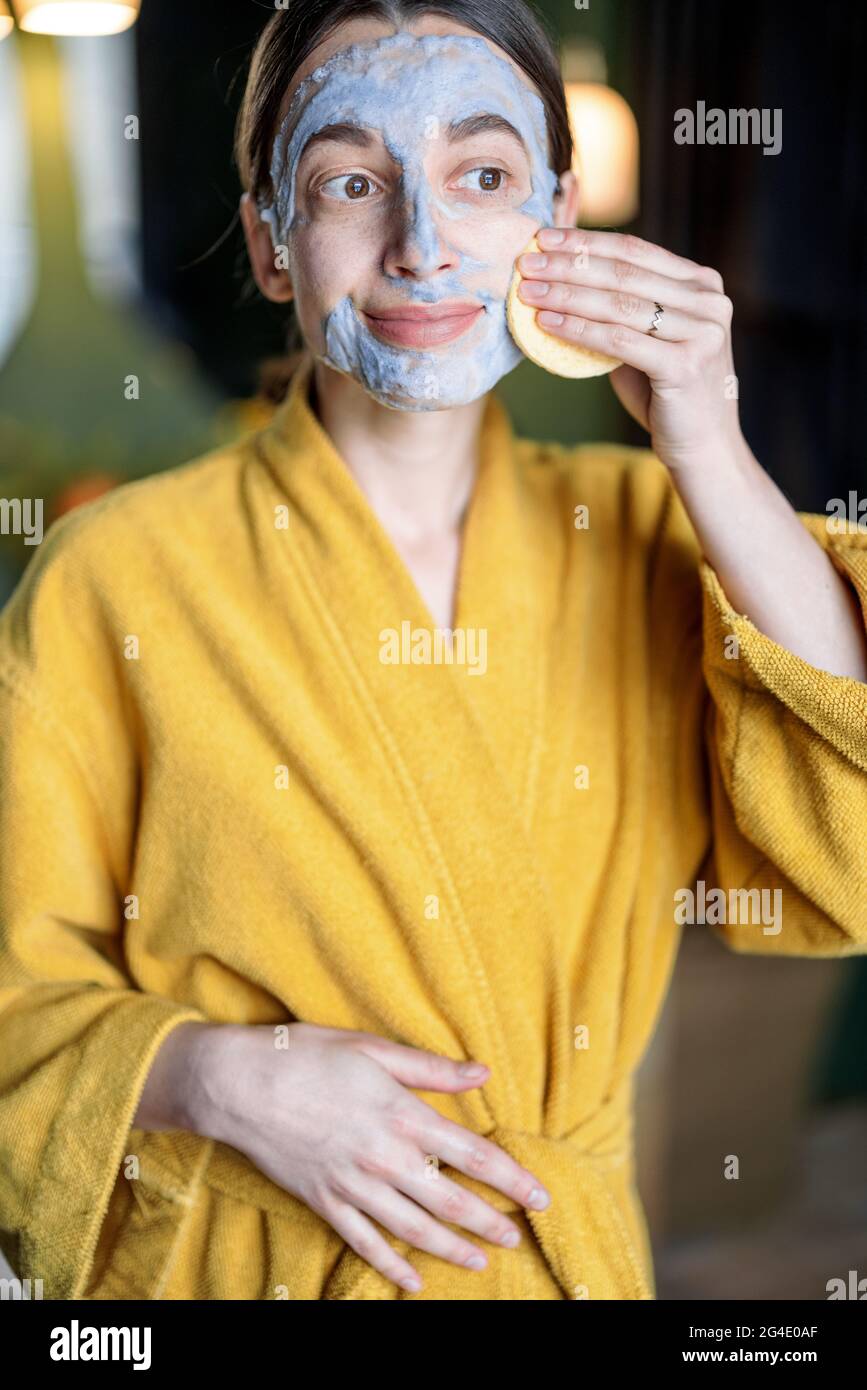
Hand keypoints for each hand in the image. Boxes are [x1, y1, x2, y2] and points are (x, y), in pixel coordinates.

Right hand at [188, 1021, 551, 1293]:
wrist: (241, 1083)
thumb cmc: (308, 1056)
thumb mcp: (373, 1049)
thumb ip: (430, 1069)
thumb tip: (481, 1073)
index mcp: (402, 1115)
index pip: (473, 1156)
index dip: (511, 1178)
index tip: (538, 1195)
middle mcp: (384, 1157)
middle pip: (450, 1202)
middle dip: (490, 1222)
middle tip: (517, 1235)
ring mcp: (353, 1185)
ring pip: (414, 1229)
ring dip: (452, 1249)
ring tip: (482, 1261)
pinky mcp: (325, 1201)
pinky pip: (365, 1242)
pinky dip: (391, 1265)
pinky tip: (413, 1280)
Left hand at [518, 226, 743, 470]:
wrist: (703, 446)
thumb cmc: (667, 394)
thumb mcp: (649, 340)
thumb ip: (623, 310)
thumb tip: (562, 279)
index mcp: (702, 285)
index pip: (635, 251)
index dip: (587, 241)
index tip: (544, 236)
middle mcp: (708, 302)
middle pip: (623, 273)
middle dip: (568, 264)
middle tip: (526, 261)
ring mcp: (701, 333)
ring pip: (618, 304)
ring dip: (566, 295)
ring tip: (528, 292)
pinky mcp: (685, 365)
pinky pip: (618, 341)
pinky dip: (578, 330)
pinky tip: (547, 323)